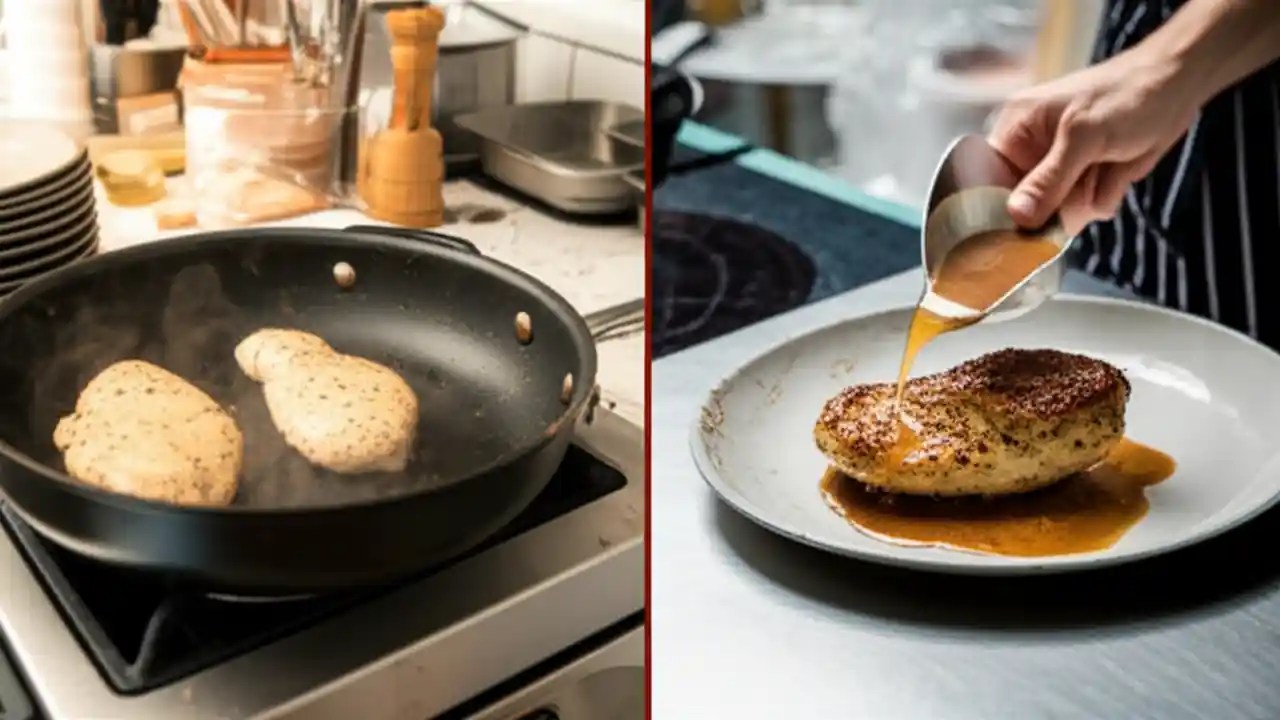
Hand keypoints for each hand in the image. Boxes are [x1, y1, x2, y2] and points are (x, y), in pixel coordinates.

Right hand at [988, 51, 1201, 234]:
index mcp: (1016, 128)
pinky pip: (1083, 209)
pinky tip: (1117, 172)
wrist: (1178, 87)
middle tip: (1080, 185)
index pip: (988, 180)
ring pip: (1056, 212)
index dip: (998, 207)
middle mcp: (1031, 150)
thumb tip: (1016, 217)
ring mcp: (1059, 167)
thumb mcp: (1083, 136)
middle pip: (1023, 204)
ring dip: (1084, 201)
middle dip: (1053, 205)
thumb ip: (1048, 179)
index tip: (1012, 231)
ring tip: (1105, 169)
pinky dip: (1103, 197)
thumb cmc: (1127, 96)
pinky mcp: (1085, 178)